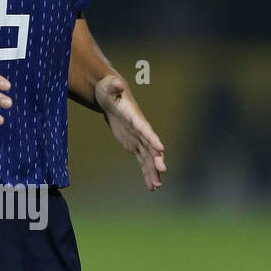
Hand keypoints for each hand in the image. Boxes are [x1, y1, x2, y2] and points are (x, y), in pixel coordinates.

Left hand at [95, 73, 166, 189]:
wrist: (112, 96)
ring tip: (156, 186)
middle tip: (162, 170)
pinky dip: (147, 173)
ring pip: (148, 158)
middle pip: (151, 147)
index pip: (145, 129)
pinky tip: (151, 187)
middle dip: (156, 158)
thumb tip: (117, 83)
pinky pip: (143, 162)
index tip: (160, 148)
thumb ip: (113, 86)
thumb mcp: (108, 87)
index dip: (152, 138)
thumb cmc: (109, 90)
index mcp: (135, 117)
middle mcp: (141, 130)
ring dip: (153, 171)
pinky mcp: (135, 146)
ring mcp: (139, 139)